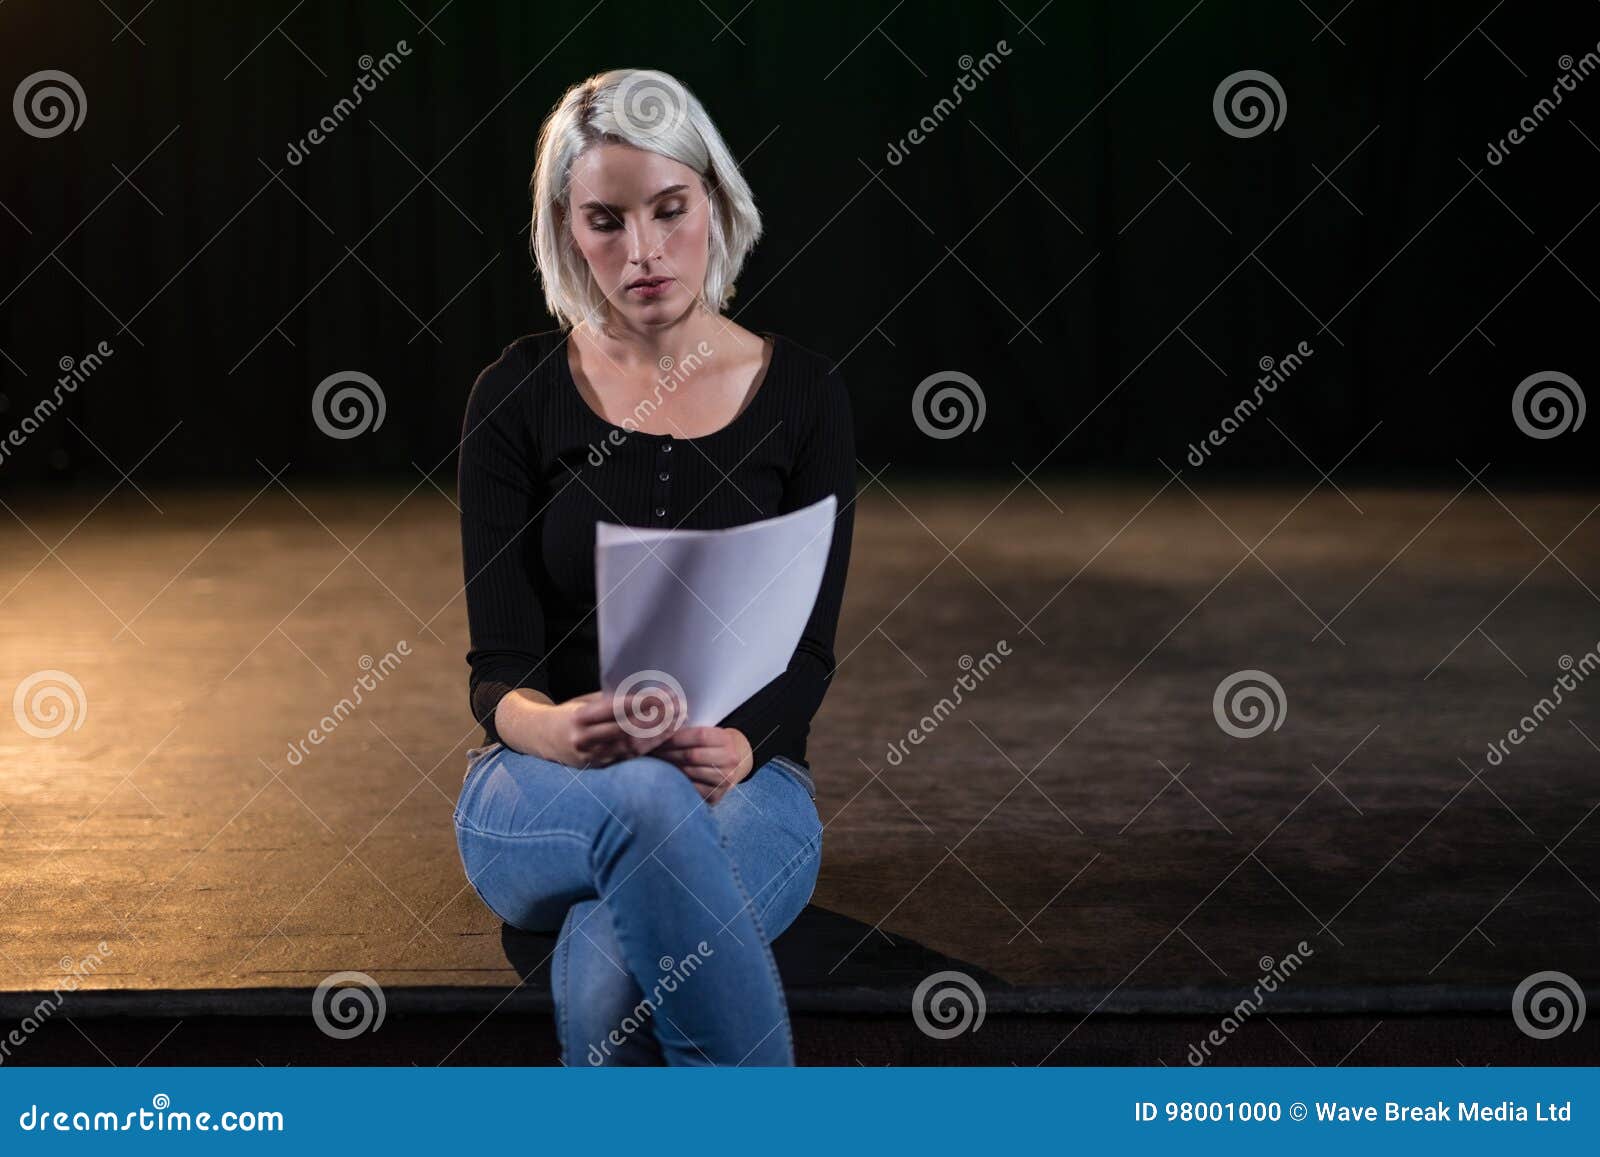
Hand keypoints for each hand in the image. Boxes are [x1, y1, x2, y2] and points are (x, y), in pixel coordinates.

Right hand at [542, 687, 685, 768]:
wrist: (542, 739)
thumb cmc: (569, 714)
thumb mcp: (586, 702)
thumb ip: (612, 700)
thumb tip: (648, 694)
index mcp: (579, 718)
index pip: (618, 709)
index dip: (645, 702)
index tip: (666, 695)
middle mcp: (584, 740)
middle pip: (629, 729)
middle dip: (658, 718)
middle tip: (679, 706)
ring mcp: (591, 758)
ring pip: (632, 746)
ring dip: (659, 733)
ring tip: (678, 720)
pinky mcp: (599, 768)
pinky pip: (629, 757)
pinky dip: (650, 746)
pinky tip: (665, 735)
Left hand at [651, 726, 753, 804]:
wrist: (729, 766)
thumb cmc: (710, 746)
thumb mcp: (707, 734)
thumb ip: (689, 730)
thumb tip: (661, 728)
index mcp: (726, 739)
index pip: (700, 736)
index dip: (677, 737)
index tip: (660, 738)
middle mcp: (730, 759)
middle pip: (693, 755)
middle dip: (669, 753)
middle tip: (653, 752)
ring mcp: (725, 778)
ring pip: (690, 772)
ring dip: (670, 767)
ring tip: (657, 763)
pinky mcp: (717, 795)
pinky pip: (692, 788)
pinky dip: (677, 782)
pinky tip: (668, 776)